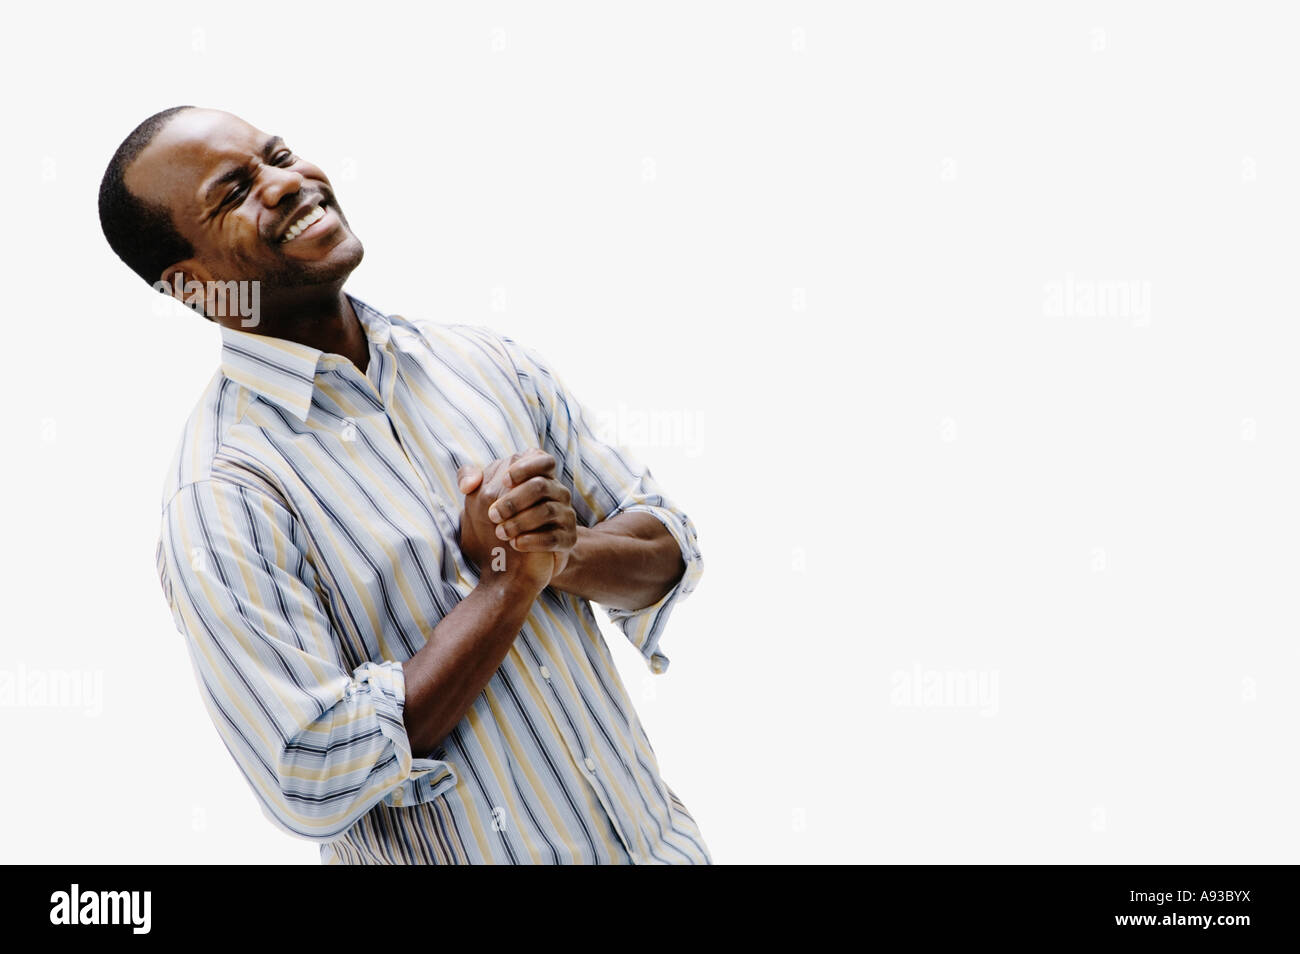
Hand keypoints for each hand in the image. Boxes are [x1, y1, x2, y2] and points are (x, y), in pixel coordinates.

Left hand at [457, 450, 575, 588]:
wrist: (524, 553)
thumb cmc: (503, 514)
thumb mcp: (485, 494)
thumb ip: (470, 480)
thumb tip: (467, 485)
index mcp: (541, 475)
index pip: (543, 460)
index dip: (524, 468)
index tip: (504, 481)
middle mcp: (558, 491)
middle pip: (540, 486)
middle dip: (513, 500)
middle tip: (492, 515)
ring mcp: (566, 514)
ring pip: (547, 511)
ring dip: (519, 522)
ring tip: (501, 532)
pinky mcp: (568, 538)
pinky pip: (554, 537)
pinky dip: (532, 541)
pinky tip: (515, 544)